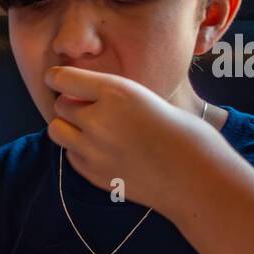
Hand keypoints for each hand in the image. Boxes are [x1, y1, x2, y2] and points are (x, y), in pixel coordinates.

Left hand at [44, 66, 222, 215]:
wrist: (196, 176)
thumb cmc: (182, 132)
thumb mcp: (147, 97)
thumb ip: (113, 95)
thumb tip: (84, 94)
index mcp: (115, 92)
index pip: (63, 78)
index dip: (58, 77)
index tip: (58, 78)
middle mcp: (98, 120)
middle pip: (60, 105)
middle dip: (70, 104)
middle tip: (88, 108)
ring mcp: (93, 150)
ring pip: (57, 131)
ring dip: (68, 127)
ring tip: (89, 129)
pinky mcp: (94, 174)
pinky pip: (70, 156)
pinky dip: (79, 151)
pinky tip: (101, 150)